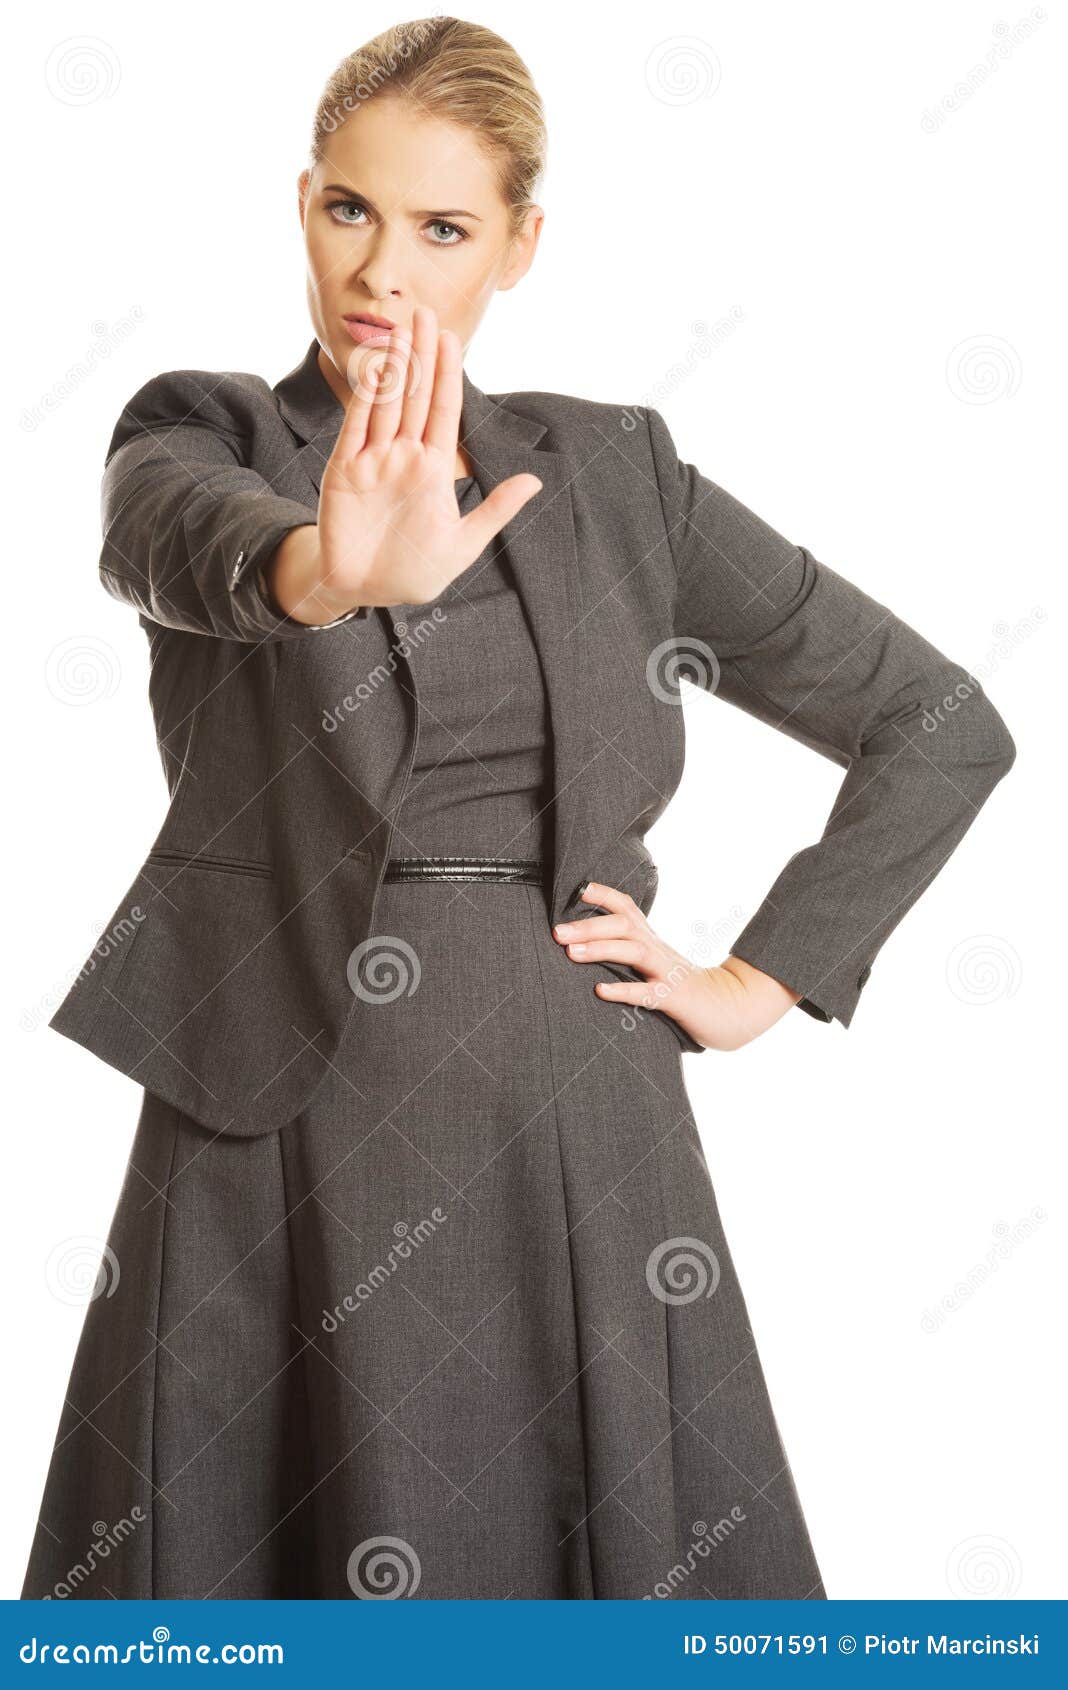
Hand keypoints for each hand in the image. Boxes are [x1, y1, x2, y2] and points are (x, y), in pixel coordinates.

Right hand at [310, 304, 542, 614]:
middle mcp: (404, 456)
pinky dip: (364, 399)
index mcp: (434, 468)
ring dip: (395, 368)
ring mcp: (373, 460)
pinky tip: (375, 370)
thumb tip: (535, 480)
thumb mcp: (464, 544)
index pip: (444, 411)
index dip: (448, 374)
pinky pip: (356, 427)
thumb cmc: (414, 571)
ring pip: (386, 404)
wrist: (364, 591)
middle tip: (425, 313)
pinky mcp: (344, 470)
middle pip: (415, 396)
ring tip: (401, 331)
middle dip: (421, 355)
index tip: (451, 337)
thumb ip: (496, 509)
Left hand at [551, 882, 802, 1050]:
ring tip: (571, 953)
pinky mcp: (676, 999)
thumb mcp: (655, 965)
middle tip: (556, 932)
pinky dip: (624, 990)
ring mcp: (669, 974)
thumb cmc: (683, 988)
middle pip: (625, 926)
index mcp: (652, 941)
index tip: (576, 889)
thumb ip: (628, 954)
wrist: (731, 1010)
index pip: (627, 908)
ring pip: (635, 952)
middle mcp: (659, 951)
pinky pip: (649, 993)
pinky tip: (601, 991)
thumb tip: (583, 947)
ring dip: (602, 949)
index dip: (603, 895)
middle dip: (589, 926)